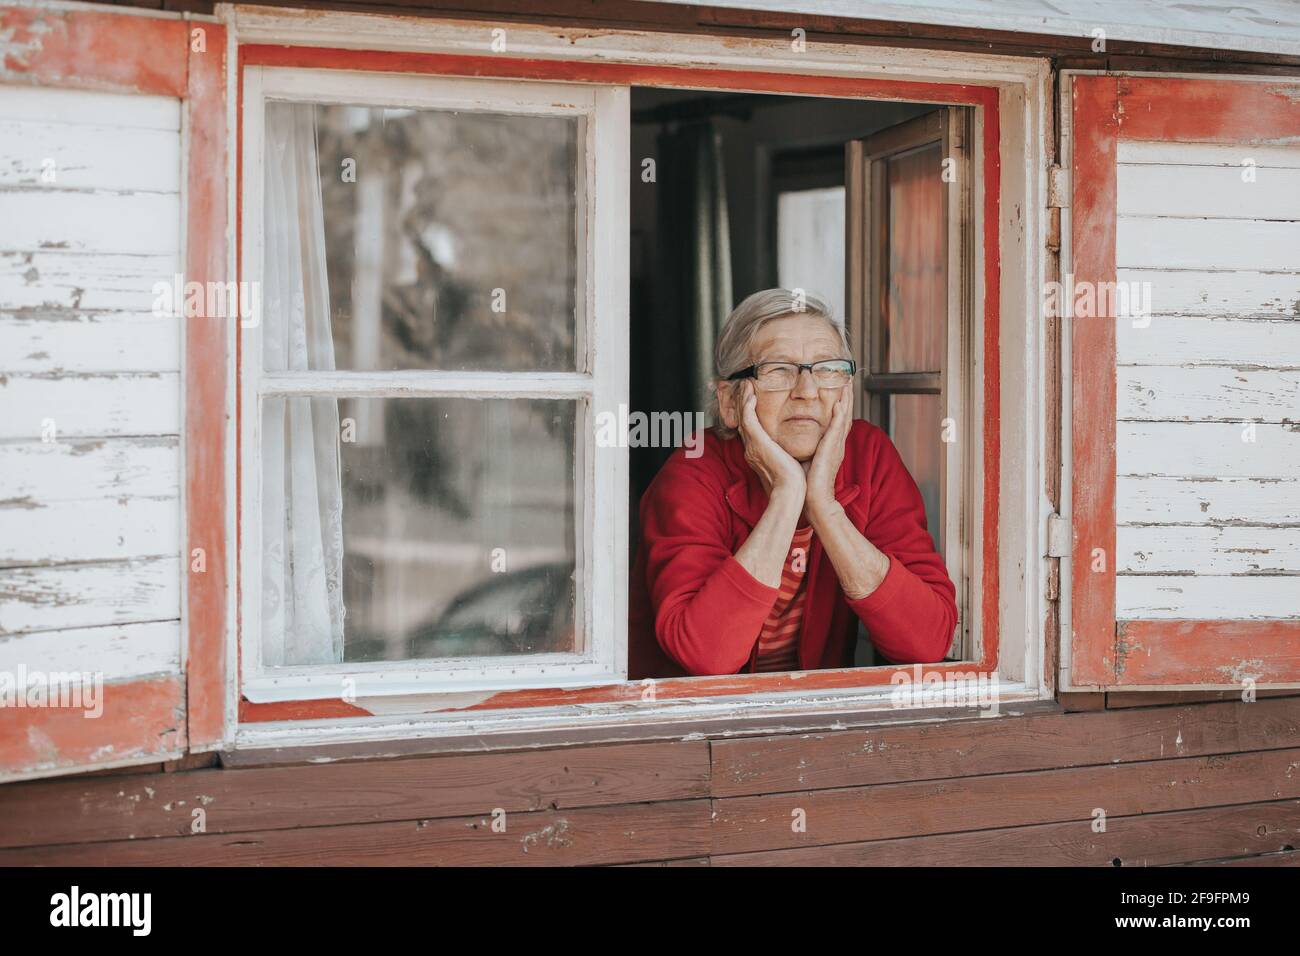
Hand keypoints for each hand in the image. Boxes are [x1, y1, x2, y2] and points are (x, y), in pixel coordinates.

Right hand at [737, 380, 804, 497]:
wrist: (790, 490)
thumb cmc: (793, 481)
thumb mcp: (788, 462)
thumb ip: (786, 452)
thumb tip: (792, 448)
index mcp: (758, 452)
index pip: (750, 427)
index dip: (749, 412)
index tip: (752, 398)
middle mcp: (751, 448)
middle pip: (743, 420)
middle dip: (743, 403)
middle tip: (745, 387)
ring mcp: (752, 445)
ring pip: (743, 416)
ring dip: (743, 399)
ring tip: (746, 385)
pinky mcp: (757, 442)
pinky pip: (748, 419)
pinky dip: (747, 405)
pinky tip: (750, 394)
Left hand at [805, 384, 851, 517]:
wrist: (813, 498)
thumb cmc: (808, 482)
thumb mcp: (808, 459)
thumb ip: (808, 447)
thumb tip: (799, 440)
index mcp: (831, 446)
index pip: (837, 420)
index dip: (840, 404)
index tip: (839, 389)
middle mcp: (837, 444)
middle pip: (845, 415)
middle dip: (847, 397)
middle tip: (848, 380)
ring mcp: (837, 447)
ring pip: (844, 418)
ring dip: (846, 401)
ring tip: (847, 385)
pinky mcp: (832, 451)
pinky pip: (838, 429)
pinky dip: (840, 416)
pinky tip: (839, 403)